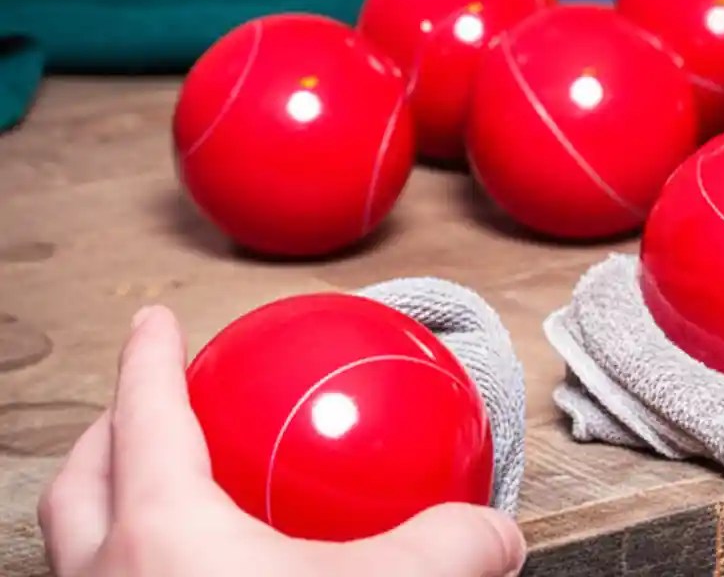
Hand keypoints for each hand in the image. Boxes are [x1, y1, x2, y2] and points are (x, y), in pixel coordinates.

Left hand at [38, 306, 525, 576]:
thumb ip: (453, 549)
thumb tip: (500, 538)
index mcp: (161, 535)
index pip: (144, 416)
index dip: (147, 358)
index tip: (152, 320)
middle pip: (80, 483)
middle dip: (107, 431)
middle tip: (147, 408)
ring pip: (76, 552)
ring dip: (107, 508)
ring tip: (158, 496)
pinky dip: (137, 571)